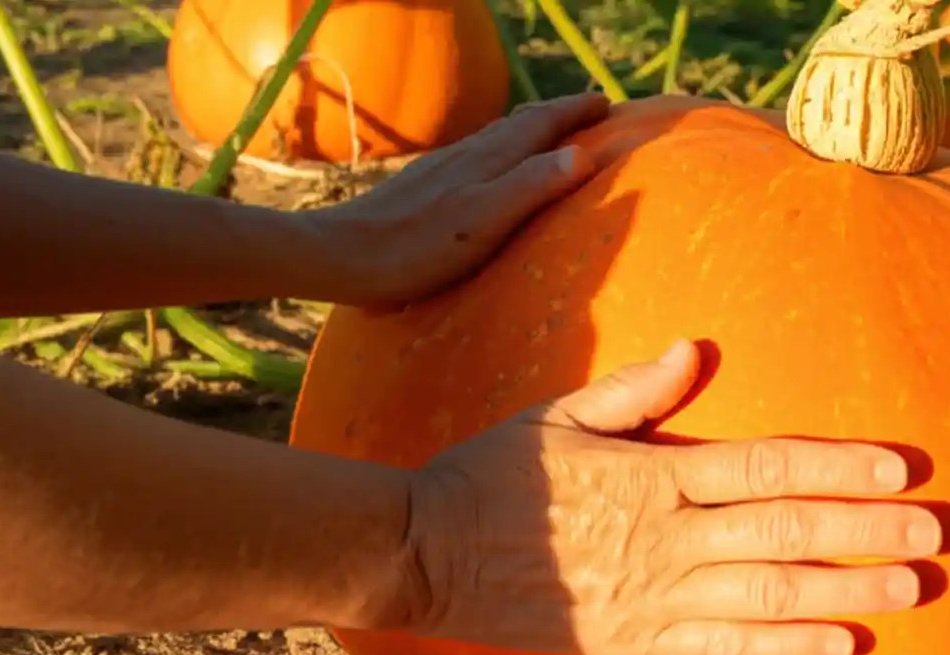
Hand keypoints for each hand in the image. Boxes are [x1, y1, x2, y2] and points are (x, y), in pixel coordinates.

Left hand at [306, 92, 610, 309]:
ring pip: (495, 137)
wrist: (340, 255)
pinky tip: (487, 165)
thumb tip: (583, 157)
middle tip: (590, 109)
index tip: (608, 105)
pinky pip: (474, 155)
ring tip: (548, 129)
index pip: (541, 124)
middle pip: (520, 123)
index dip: (575, 113)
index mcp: (488, 161)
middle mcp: (467, 155)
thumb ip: (531, 187)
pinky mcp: (422, 186)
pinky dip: (499, 149)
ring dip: (528, 128)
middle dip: (558, 114)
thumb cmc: (415, 249)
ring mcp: (442, 168)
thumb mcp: (482, 222)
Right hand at [384, 339, 943, 654]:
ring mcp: (654, 593)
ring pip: (768, 592)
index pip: (762, 465)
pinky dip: (785, 646)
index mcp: (650, 473)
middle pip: (782, 530)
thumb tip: (693, 350)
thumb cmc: (495, 475)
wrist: (426, 553)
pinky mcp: (638, 636)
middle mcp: (664, 536)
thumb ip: (634, 390)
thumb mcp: (559, 415)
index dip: (835, 466)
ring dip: (844, 591)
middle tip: (933, 533)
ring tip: (911, 590)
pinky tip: (841, 645)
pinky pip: (725, 645)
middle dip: (863, 531)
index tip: (898, 467)